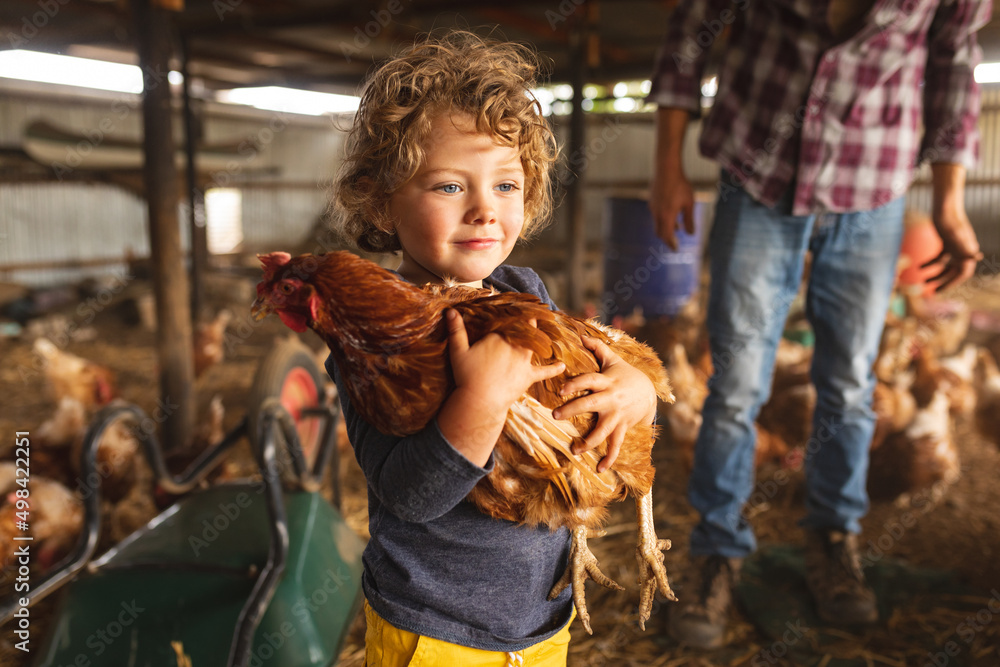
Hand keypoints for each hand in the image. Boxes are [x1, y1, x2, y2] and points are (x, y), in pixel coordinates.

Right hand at [438, 309, 564, 466]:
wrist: (480, 401)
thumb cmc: (467, 376)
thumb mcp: (458, 351)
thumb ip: (456, 330)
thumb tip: (450, 311)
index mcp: (498, 338)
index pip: (509, 322)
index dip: (515, 314)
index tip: (520, 306)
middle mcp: (514, 346)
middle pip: (525, 330)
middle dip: (530, 322)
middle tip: (537, 314)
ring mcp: (523, 361)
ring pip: (536, 346)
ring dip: (541, 339)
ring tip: (547, 333)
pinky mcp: (528, 376)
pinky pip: (544, 372)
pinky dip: (553, 369)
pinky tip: (562, 366)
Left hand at [552, 336, 656, 472]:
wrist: (648, 393)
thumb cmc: (625, 375)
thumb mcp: (613, 360)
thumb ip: (597, 348)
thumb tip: (581, 334)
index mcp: (606, 382)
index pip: (589, 380)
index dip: (575, 384)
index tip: (560, 390)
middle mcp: (610, 399)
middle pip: (590, 405)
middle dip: (572, 410)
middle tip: (555, 416)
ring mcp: (617, 415)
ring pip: (603, 430)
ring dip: (589, 442)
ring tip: (575, 450)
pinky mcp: (622, 427)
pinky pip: (616, 445)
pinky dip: (610, 458)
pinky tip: (600, 469)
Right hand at [650, 165, 694, 250]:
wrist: (666, 168)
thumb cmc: (680, 185)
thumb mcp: (689, 203)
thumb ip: (689, 220)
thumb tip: (691, 234)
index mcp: (666, 216)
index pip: (667, 236)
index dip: (671, 244)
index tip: (676, 249)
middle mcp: (657, 213)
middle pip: (660, 232)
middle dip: (667, 238)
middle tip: (674, 243)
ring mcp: (653, 206)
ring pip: (658, 223)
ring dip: (666, 227)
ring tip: (677, 228)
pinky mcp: (652, 200)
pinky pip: (656, 214)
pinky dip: (663, 218)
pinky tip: (672, 213)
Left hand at [923, 163, 981, 291]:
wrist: (945, 205)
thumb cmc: (949, 219)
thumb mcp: (954, 235)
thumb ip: (964, 247)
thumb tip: (976, 257)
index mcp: (967, 251)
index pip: (963, 272)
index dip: (952, 283)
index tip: (939, 290)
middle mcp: (963, 250)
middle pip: (954, 271)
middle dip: (943, 282)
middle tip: (930, 291)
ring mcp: (955, 246)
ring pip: (947, 265)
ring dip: (936, 273)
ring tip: (922, 281)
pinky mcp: (947, 241)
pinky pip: (940, 256)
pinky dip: (930, 262)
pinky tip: (919, 266)